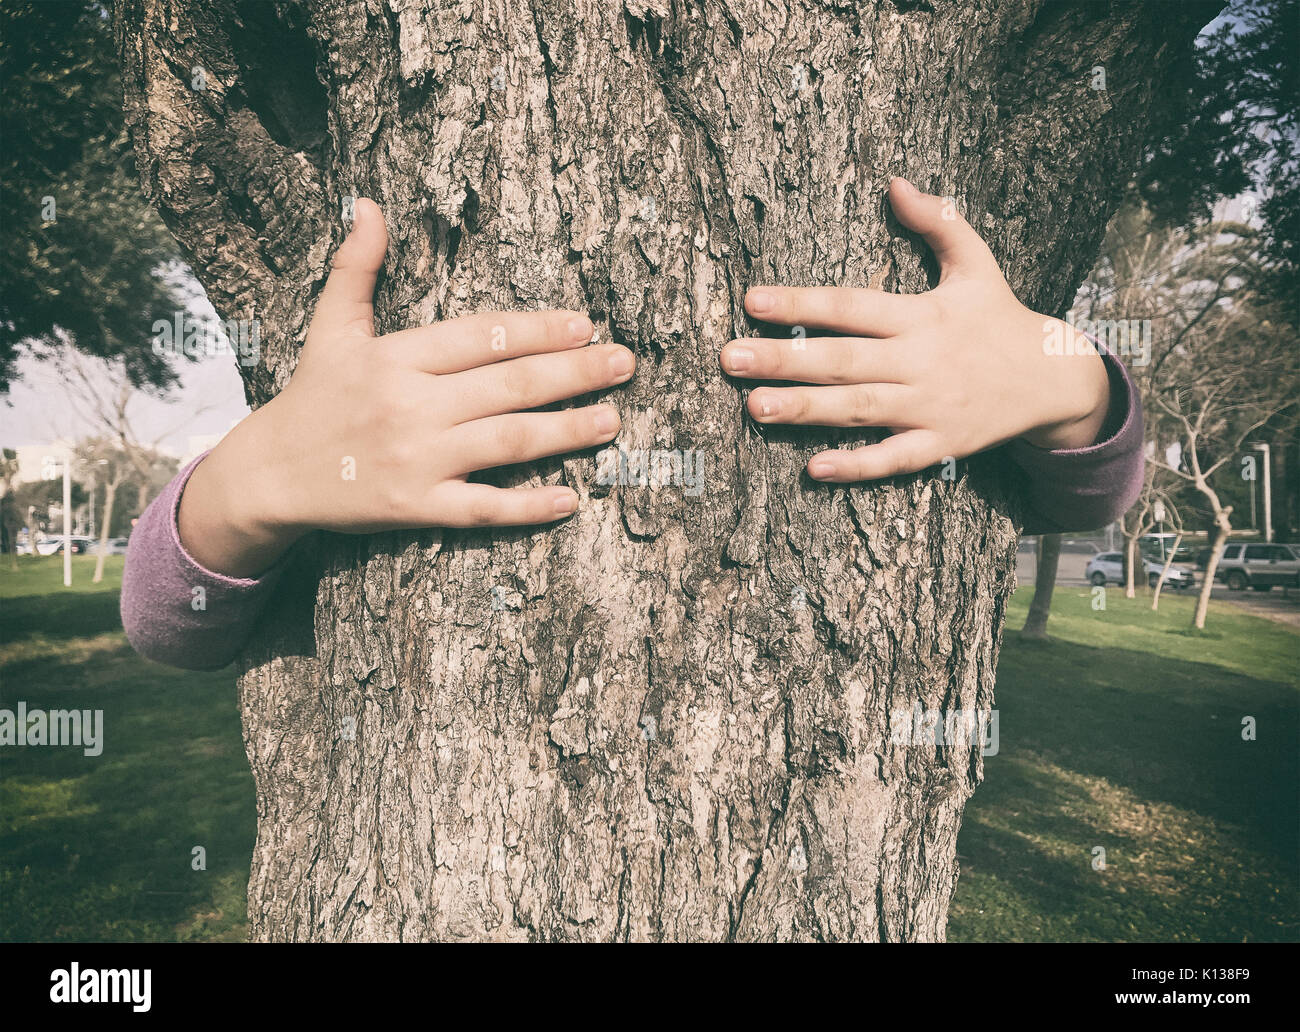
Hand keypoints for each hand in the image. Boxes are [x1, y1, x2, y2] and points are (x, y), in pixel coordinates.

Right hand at [179, 200, 634, 576]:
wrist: (270, 475)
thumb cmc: (312, 397)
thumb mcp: (329, 327)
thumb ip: (355, 268)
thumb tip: (367, 204)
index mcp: (395, 357)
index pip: (482, 336)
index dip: (538, 329)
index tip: (585, 324)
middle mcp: (410, 406)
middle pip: (509, 385)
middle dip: (574, 373)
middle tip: (624, 364)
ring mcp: (416, 460)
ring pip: (507, 443)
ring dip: (565, 431)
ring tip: (612, 421)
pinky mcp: (416, 508)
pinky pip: (482, 508)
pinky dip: (526, 506)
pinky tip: (569, 498)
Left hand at [718, 177, 1110, 482]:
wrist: (1056, 380)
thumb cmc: (1000, 318)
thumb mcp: (977, 264)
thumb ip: (938, 222)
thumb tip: (895, 183)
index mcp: (921, 315)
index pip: (852, 305)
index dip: (802, 302)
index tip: (752, 300)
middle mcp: (920, 361)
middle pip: (843, 359)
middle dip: (783, 359)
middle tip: (729, 358)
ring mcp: (929, 407)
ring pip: (858, 409)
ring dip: (805, 410)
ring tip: (753, 408)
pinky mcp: (940, 445)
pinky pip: (894, 458)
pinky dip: (857, 465)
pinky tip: (814, 469)